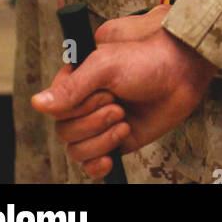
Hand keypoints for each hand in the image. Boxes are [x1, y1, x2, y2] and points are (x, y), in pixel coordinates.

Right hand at [31, 10, 216, 177]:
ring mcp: (103, 122)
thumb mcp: (106, 65)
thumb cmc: (148, 57)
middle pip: (65, 132)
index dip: (77, 107)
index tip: (104, 93)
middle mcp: (88, 102)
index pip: (56, 108)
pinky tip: (110, 157)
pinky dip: (97, 164)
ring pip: (78, 149)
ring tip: (125, 120)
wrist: (184, 69)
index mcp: (79, 79)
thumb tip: (37, 103)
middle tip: (118, 104)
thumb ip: (72, 87)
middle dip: (93, 122)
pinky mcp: (119, 139)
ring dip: (101, 139)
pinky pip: (93, 163)